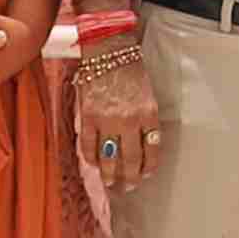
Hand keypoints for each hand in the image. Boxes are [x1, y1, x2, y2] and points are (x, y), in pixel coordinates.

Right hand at [72, 28, 161, 194]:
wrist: (108, 50)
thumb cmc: (130, 70)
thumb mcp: (148, 94)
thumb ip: (145, 119)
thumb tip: (142, 143)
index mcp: (148, 114)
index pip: (151, 149)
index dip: (148, 166)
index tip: (146, 174)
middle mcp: (129, 120)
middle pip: (130, 159)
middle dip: (130, 177)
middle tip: (128, 187)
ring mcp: (107, 120)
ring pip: (108, 158)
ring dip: (110, 174)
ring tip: (111, 182)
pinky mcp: (87, 117)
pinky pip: (88, 146)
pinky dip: (90, 158)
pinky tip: (93, 163)